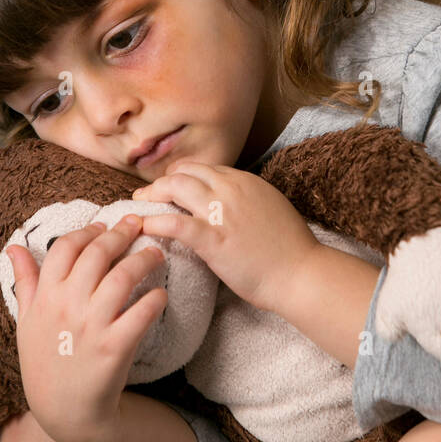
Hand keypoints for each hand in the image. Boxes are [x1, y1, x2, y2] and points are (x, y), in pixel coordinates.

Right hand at [4, 216, 167, 441]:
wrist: (65, 414)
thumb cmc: (45, 363)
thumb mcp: (26, 322)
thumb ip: (24, 281)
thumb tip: (14, 247)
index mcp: (44, 297)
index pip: (65, 247)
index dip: (87, 231)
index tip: (104, 225)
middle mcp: (66, 307)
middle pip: (97, 254)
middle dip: (120, 233)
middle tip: (137, 224)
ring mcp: (91, 326)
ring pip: (122, 277)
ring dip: (142, 259)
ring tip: (156, 252)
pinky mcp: (115, 347)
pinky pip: (141, 313)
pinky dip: (155, 299)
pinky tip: (161, 294)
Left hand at [131, 161, 319, 313]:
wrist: (301, 273)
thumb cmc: (290, 248)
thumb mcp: (270, 208)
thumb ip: (246, 199)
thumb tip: (227, 202)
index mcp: (245, 181)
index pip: (203, 168)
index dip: (181, 177)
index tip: (169, 189)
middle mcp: (231, 189)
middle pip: (184, 172)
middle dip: (161, 183)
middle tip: (147, 197)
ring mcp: (221, 212)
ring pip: (176, 187)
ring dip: (153, 195)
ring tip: (139, 209)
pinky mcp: (214, 239)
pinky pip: (176, 223)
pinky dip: (155, 222)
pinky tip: (143, 228)